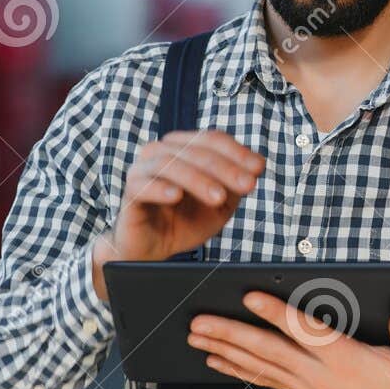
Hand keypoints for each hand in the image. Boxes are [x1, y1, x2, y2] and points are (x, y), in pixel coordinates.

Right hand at [91, 130, 264, 301]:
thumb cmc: (183, 222)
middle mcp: (162, 152)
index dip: (238, 152)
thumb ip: (235, 186)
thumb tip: (256, 166)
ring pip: (170, 163)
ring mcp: (143, 169)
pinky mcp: (130, 191)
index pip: (212, 139)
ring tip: (218, 197)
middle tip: (246, 185)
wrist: (151, 249)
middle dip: (225, 168)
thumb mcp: (220, 205)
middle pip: (196, 150)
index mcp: (184, 149)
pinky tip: (176, 197)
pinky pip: (143, 185)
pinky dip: (161, 188)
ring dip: (198, 179)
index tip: (258, 168)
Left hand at [187, 292, 389, 388]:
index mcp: (346, 361)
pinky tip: (217, 360)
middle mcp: (320, 375)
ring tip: (196, 336)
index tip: (250, 296)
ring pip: (260, 365)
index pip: (305, 333)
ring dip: (226, 349)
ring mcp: (309, 388)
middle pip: (268, 350)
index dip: (277, 314)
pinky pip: (265, 380)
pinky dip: (239, 369)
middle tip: (198, 321)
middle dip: (230, 334)